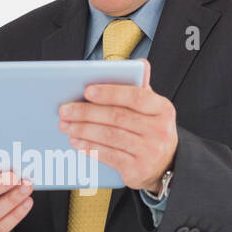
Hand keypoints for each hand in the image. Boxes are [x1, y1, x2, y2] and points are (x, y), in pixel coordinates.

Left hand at [58, 58, 177, 189]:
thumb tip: (140, 63)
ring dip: (83, 130)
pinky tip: (77, 142)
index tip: (87, 91)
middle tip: (65, 110)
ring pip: (110, 136)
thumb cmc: (152, 131)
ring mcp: (150, 151)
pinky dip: (90, 148)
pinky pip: (109, 156)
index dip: (110, 93)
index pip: (136, 96)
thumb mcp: (153, 109)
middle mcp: (159, 130)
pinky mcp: (138, 169)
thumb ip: (140, 89)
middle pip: (117, 117)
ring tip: (66, 125)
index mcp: (162, 109)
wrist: (167, 165)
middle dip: (87, 112)